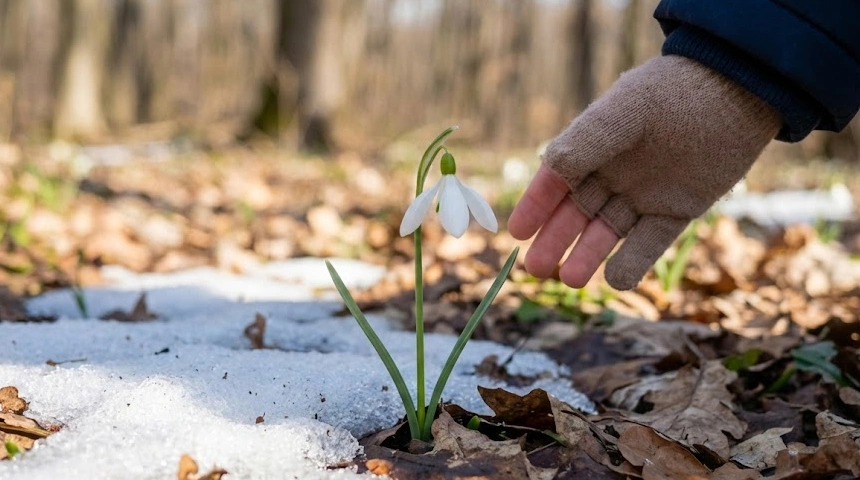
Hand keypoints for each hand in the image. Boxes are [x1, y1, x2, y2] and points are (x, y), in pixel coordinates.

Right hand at [509, 55, 780, 289]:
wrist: (738, 94)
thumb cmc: (675, 93)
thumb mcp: (625, 111)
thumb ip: (586, 141)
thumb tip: (550, 169)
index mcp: (594, 146)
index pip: (556, 180)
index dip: (536, 207)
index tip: (517, 234)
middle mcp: (614, 174)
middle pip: (576, 214)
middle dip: (555, 241)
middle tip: (536, 269)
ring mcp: (644, 195)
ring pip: (607, 233)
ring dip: (587, 256)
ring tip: (570, 280)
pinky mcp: (676, 212)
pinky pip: (649, 243)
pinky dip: (632, 263)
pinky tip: (615, 279)